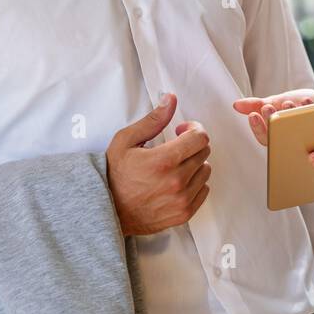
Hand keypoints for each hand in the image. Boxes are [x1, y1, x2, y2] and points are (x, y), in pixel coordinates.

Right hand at [106, 93, 211, 235]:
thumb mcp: (125, 141)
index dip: (193, 129)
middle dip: (192, 145)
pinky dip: (195, 183)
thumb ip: (152, 120)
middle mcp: (176, 181)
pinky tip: (177, 182)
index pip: (200, 138)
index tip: (181, 131)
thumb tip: (170, 99)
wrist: (107, 210)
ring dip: (194, 164)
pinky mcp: (184, 214)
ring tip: (175, 166)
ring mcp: (181, 200)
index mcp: (163, 161)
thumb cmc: (114, 175)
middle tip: (175, 147)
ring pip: (205, 171)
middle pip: (204, 152)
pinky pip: (204, 191)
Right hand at [233, 88, 313, 146]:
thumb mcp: (280, 101)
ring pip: (297, 138)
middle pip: (279, 140)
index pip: (265, 138)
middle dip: (272, 122)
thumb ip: (258, 104)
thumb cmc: (306, 107)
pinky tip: (306, 103)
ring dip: (289, 118)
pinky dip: (310, 115)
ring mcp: (311, 146)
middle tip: (269, 107)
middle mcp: (295, 145)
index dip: (258, 128)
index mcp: (281, 137)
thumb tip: (235, 105)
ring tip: (287, 103)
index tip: (254, 114)